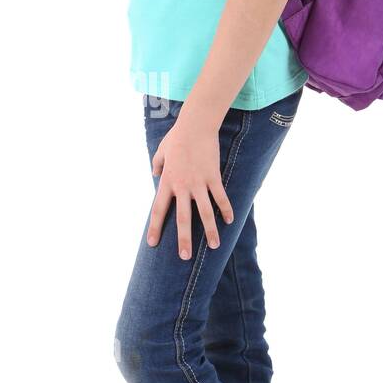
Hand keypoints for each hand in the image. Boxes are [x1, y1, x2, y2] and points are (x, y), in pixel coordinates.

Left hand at [146, 112, 234, 258]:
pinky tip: (230, 221)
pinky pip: (220, 197)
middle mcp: (182, 186)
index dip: (155, 228)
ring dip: (210, 230)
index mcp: (167, 182)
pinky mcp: (214, 177)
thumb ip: (157, 164)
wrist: (195, 125)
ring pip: (205, 212)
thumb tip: (154, 173)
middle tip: (184, 257)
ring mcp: (199, 183)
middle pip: (183, 218)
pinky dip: (226, 209)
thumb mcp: (161, 151)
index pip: (158, 210)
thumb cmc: (177, 137)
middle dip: (183, 239)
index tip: (152, 243)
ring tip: (214, 246)